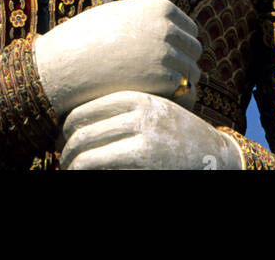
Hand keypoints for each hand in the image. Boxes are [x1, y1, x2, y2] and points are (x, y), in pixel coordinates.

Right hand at [33, 0, 200, 116]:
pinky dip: (176, 101)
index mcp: (160, 8)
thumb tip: (165, 32)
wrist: (66, 63)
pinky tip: (157, 104)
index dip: (178, 47)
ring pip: (192, 74)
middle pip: (194, 51)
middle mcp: (168, 27)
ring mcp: (168, 52)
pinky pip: (186, 93)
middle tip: (160, 82)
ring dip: (179, 85)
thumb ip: (145, 21)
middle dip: (181, 65)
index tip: (162, 62)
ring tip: (156, 94)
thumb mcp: (120, 16)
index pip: (189, 30)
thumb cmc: (87, 40)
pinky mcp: (165, 79)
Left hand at [60, 91, 243, 170]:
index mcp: (134, 97)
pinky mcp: (146, 164)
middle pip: (80, 133)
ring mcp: (143, 142)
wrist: (213, 154)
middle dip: (64, 150)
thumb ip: (121, 107)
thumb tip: (70, 120)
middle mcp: (138, 116)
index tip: (60, 139)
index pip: (82, 110)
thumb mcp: (150, 108)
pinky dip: (90, 175)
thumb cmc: (175, 130)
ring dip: (72, 167)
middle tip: (62, 159)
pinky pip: (104, 170)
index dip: (64, 128)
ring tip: (69, 171)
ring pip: (87, 157)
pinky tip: (88, 177)